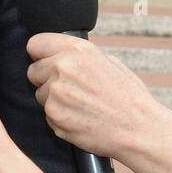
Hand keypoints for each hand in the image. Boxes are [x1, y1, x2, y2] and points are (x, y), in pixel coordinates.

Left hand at [25, 33, 158, 161]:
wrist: (138, 129)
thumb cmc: (128, 97)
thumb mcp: (109, 63)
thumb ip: (80, 57)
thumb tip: (62, 54)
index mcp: (77, 50)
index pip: (35, 44)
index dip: (39, 55)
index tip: (44, 61)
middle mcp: (63, 66)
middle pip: (33, 71)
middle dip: (46, 80)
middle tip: (70, 90)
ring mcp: (55, 91)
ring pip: (40, 94)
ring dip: (53, 101)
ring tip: (81, 106)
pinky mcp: (53, 113)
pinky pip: (47, 114)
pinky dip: (59, 117)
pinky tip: (80, 118)